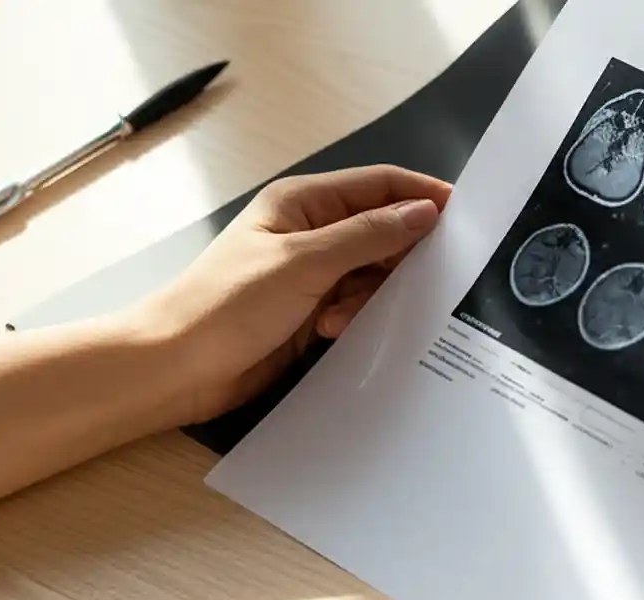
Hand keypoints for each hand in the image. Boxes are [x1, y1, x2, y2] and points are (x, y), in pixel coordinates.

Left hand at [134, 165, 451, 422]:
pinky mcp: (311, 313)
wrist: (176, 368)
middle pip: (382, 232)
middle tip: (420, 284)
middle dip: (400, 257)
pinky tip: (332, 332)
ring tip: (341, 317)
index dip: (423, 196)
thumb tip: (424, 212)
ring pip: (373, 274)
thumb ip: (368, 235)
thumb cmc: (226, 305)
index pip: (379, 186)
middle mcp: (311, 233)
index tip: (467, 217)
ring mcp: (311, 274)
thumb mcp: (303, 263)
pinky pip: (357, 308)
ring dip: (370, 296)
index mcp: (303, 202)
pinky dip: (356, 319)